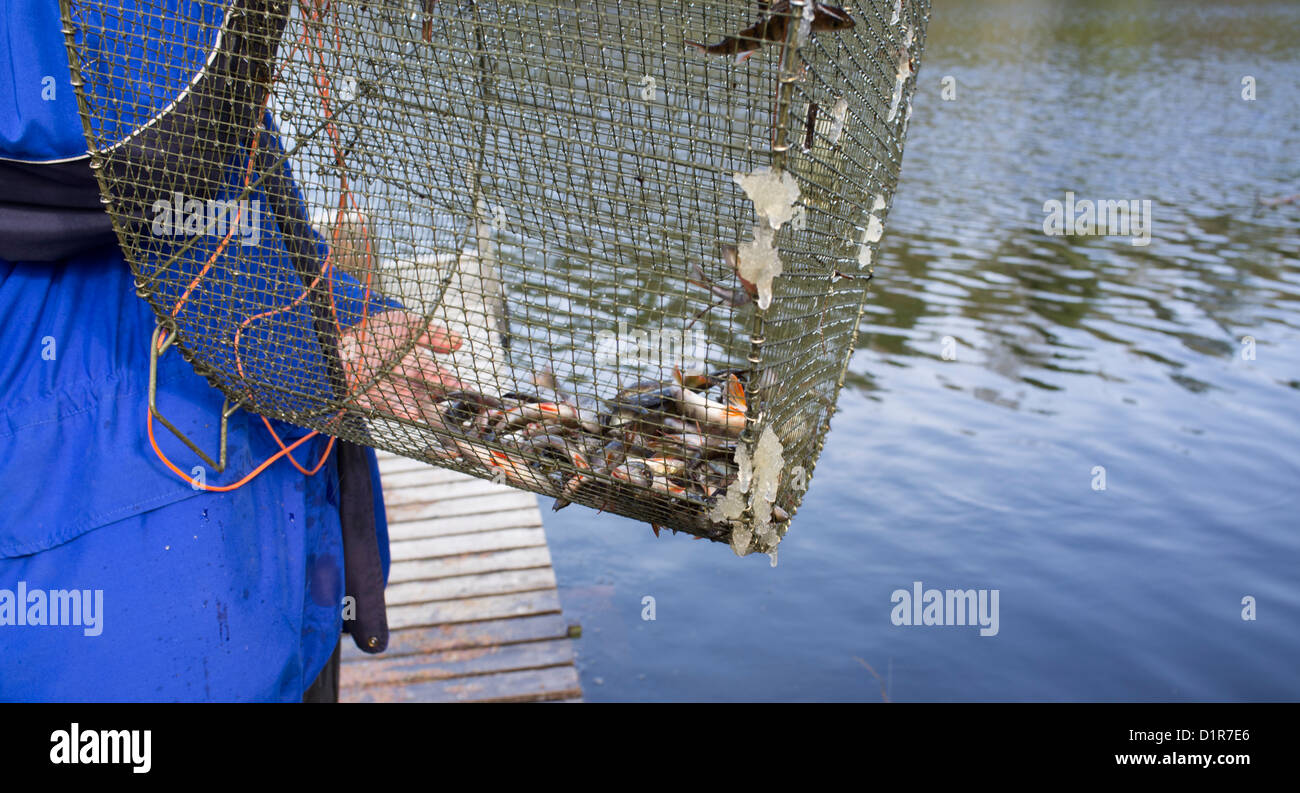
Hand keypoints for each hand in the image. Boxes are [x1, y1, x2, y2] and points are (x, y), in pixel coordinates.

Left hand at [338, 309, 462, 423]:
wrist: (334, 331)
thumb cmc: (370, 328)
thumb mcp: (406, 322)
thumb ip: (431, 332)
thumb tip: (459, 341)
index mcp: (408, 359)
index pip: (432, 371)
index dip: (447, 380)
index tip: (463, 388)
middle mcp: (396, 374)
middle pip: (419, 387)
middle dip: (433, 393)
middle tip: (448, 398)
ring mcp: (380, 386)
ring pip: (402, 398)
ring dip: (415, 405)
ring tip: (428, 411)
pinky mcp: (361, 395)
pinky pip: (380, 404)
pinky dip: (395, 409)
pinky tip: (409, 413)